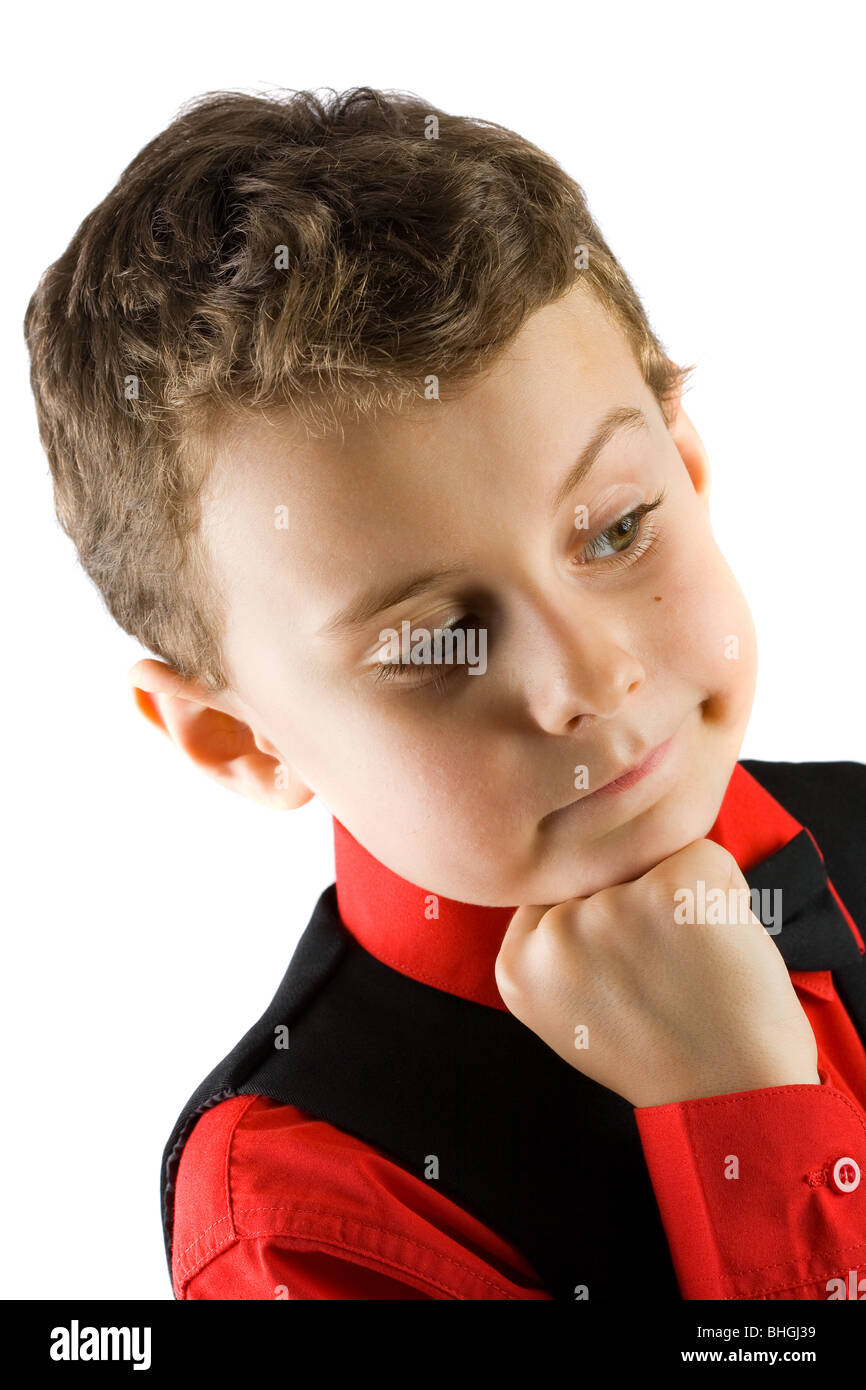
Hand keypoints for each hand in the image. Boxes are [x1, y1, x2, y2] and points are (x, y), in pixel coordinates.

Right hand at [494, 838, 819, 1106]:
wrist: (735, 1098)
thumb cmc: (666, 1055)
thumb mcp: (572, 1010)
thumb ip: (558, 950)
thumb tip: (579, 873)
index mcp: (519, 964)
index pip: (556, 895)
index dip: (601, 921)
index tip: (625, 969)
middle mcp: (554, 933)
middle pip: (601, 873)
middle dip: (637, 905)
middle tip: (664, 973)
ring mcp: (610, 908)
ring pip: (650, 860)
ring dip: (678, 898)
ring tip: (692, 963)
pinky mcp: (670, 891)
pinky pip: (703, 856)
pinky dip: (726, 892)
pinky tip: (720, 945)